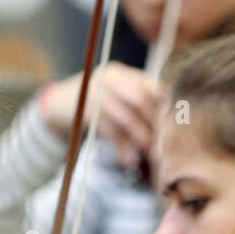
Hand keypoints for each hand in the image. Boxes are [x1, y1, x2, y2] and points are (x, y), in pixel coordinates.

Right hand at [41, 62, 165, 168]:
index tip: (177, 129)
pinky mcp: (84, 111)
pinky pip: (109, 131)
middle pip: (141, 101)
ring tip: (153, 157)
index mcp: (122, 73)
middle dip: (156, 125)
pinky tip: (129, 160)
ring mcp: (94, 93)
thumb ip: (136, 105)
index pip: (152, 86)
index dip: (166, 108)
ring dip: (141, 139)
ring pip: (126, 116)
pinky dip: (122, 147)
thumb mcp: (114, 97)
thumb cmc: (94, 106)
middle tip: (167, 146)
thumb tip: (169, 127)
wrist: (56, 106)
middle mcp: (109, 78)